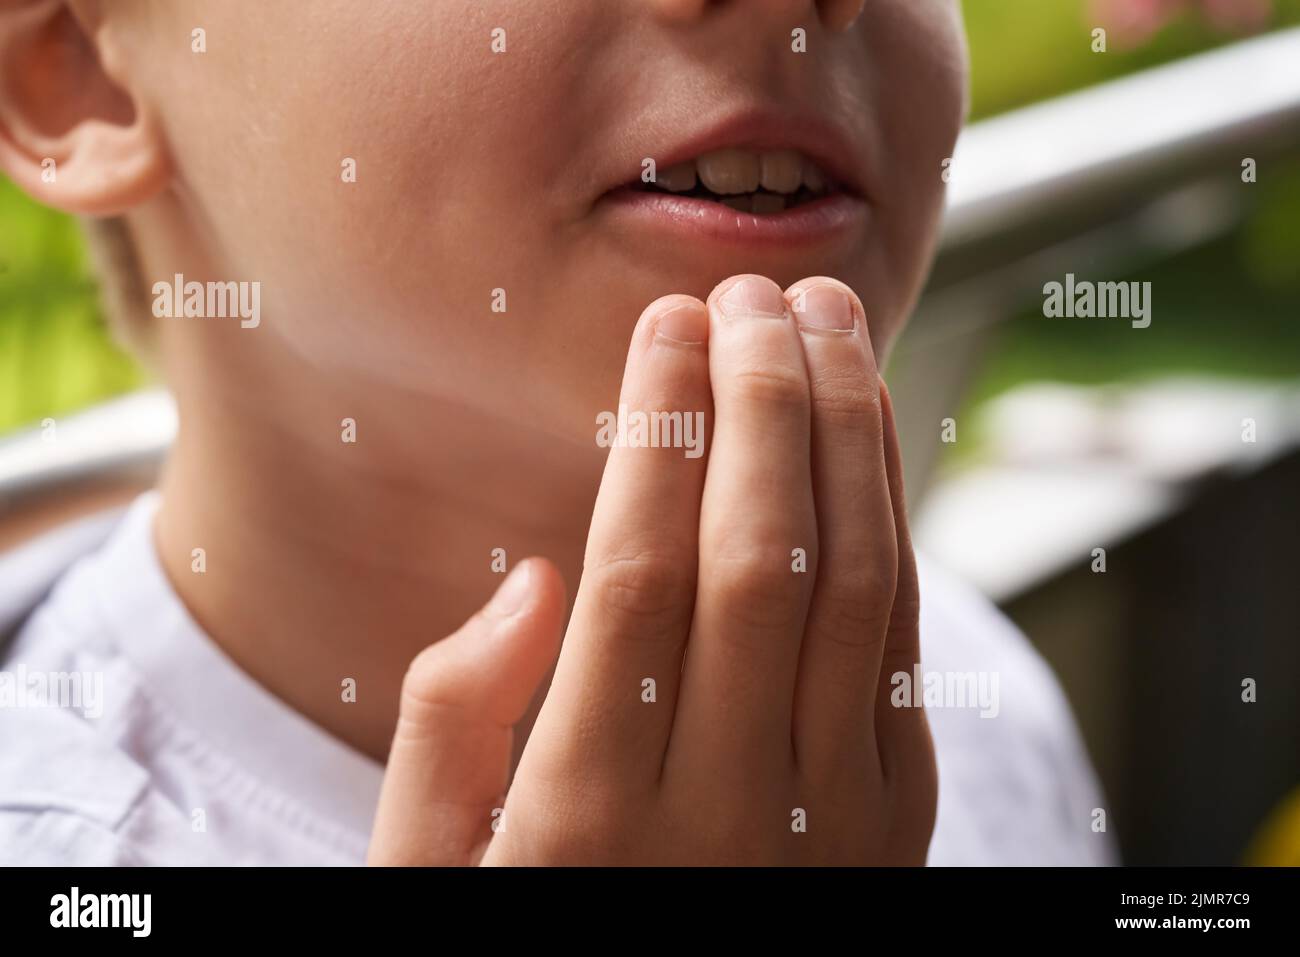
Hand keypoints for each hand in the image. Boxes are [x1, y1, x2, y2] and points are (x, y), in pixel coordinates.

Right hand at [368, 274, 935, 864]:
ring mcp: (827, 822)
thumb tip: (531, 579)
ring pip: (858, 588)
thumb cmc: (523, 935)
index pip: (639, 576)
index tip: (667, 324)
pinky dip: (896, 522)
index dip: (661, 430)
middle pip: (761, 559)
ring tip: (828, 319)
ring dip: (849, 435)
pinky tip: (872, 433)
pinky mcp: (893, 822)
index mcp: (581, 818)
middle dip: (763, 401)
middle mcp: (719, 814)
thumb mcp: (426, 873)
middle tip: (751, 291)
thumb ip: (449, 728)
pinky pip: (906, 645)